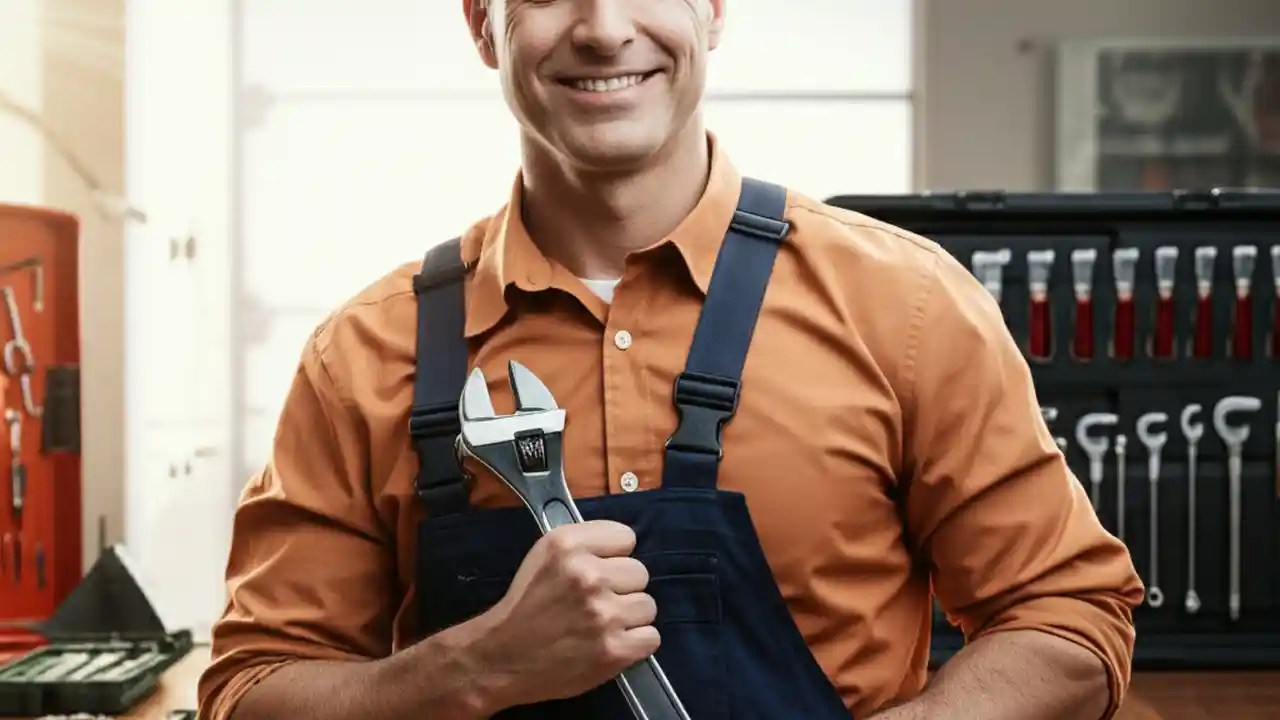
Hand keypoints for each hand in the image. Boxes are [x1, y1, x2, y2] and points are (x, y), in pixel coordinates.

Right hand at [471, 520, 658, 709]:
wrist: (501, 659)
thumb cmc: (526, 607)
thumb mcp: (544, 556)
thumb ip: (584, 545)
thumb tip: (624, 547)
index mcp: (567, 545)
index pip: (626, 537)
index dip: (614, 556)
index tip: (601, 570)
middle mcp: (588, 575)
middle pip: (640, 573)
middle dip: (622, 588)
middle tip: (596, 603)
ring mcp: (603, 614)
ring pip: (647, 606)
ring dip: (630, 617)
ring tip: (602, 626)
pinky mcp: (613, 650)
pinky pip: (651, 637)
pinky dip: (635, 644)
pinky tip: (611, 644)